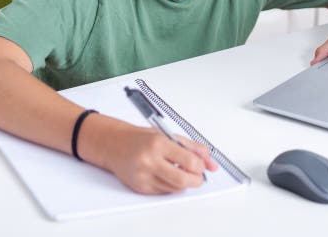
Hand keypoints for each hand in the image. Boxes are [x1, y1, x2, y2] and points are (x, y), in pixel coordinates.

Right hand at [85, 120, 217, 194]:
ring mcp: (143, 176)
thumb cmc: (142, 138)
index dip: (200, 166)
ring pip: (175, 188)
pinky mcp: (140, 187)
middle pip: (182, 180)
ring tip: (181, 171)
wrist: (115, 145)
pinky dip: (171, 186)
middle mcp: (149, 160)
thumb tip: (212, 164)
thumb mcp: (170, 136)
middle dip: (196, 180)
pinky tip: (168, 175)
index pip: (189, 161)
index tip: (202, 165)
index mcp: (159, 143)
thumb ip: (194, 148)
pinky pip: (164, 192)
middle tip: (198, 176)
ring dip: (184, 183)